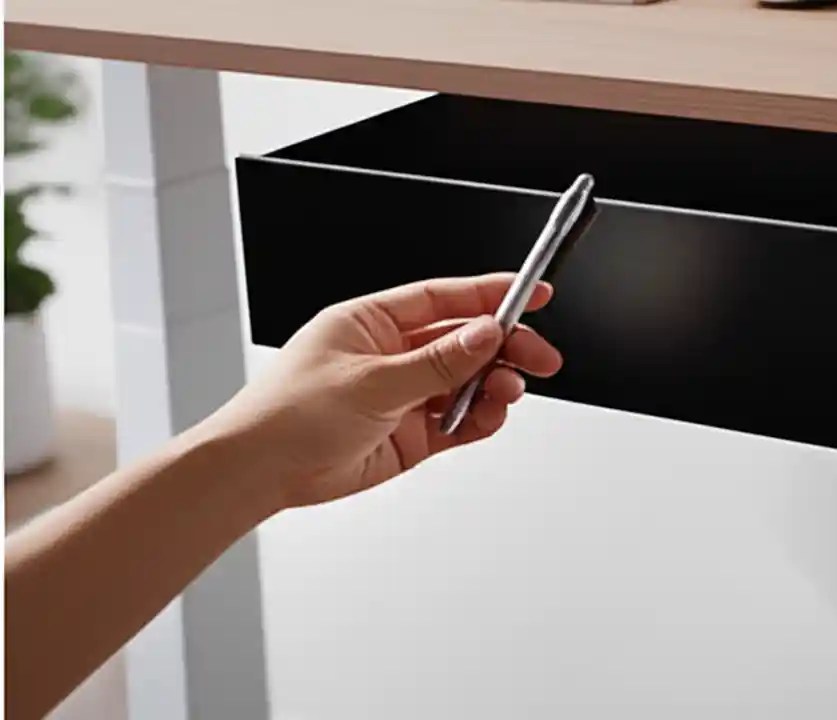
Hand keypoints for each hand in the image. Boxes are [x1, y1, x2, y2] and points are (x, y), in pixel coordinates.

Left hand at [202, 273, 562, 509]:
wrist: (260, 472)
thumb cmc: (287, 414)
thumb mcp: (372, 379)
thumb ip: (437, 361)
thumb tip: (485, 335)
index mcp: (373, 321)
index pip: (444, 298)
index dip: (491, 294)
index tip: (533, 294)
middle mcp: (391, 354)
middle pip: (465, 341)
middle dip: (505, 347)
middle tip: (538, 356)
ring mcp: (402, 395)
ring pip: (466, 383)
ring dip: (493, 386)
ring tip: (504, 394)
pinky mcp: (409, 435)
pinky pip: (458, 422)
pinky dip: (479, 420)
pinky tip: (487, 418)